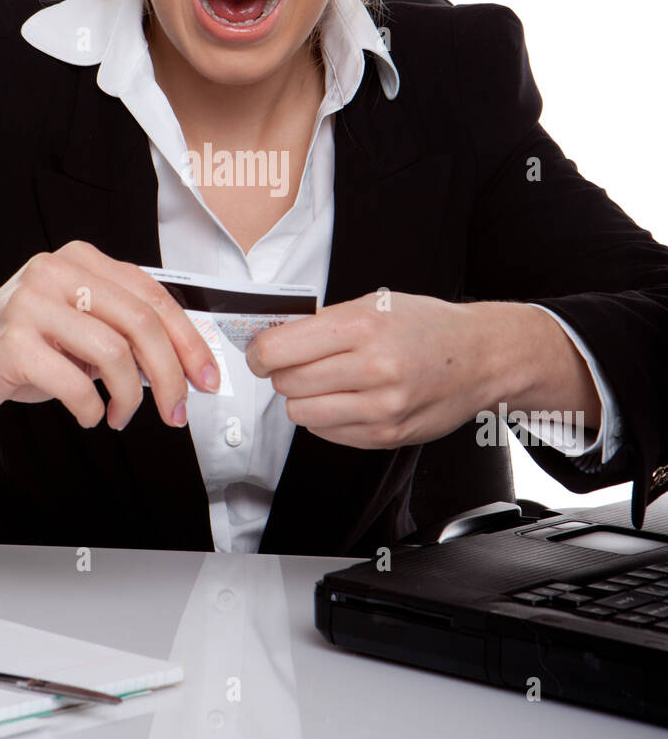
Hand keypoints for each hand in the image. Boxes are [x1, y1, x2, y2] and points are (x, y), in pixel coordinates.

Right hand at [0, 241, 219, 431]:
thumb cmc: (16, 347)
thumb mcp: (77, 329)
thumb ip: (122, 334)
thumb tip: (183, 364)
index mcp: (80, 261)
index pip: (154, 296)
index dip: (190, 341)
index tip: (206, 377)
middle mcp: (56, 272)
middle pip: (141, 323)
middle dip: (171, 375)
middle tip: (176, 410)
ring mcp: (31, 303)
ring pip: (113, 353)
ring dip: (129, 397)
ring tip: (119, 415)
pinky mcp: (11, 342)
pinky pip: (75, 383)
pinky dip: (92, 408)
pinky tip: (88, 414)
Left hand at [244, 291, 486, 449]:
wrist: (481, 358)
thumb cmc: (427, 327)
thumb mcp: (375, 304)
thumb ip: (323, 322)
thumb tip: (271, 338)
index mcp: (363, 326)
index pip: (278, 349)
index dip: (258, 351)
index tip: (259, 350)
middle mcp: (372, 368)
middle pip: (285, 383)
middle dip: (281, 372)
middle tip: (297, 362)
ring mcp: (380, 407)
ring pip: (299, 412)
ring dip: (302, 397)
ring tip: (325, 381)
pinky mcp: (385, 434)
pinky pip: (325, 432)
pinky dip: (325, 416)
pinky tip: (347, 398)